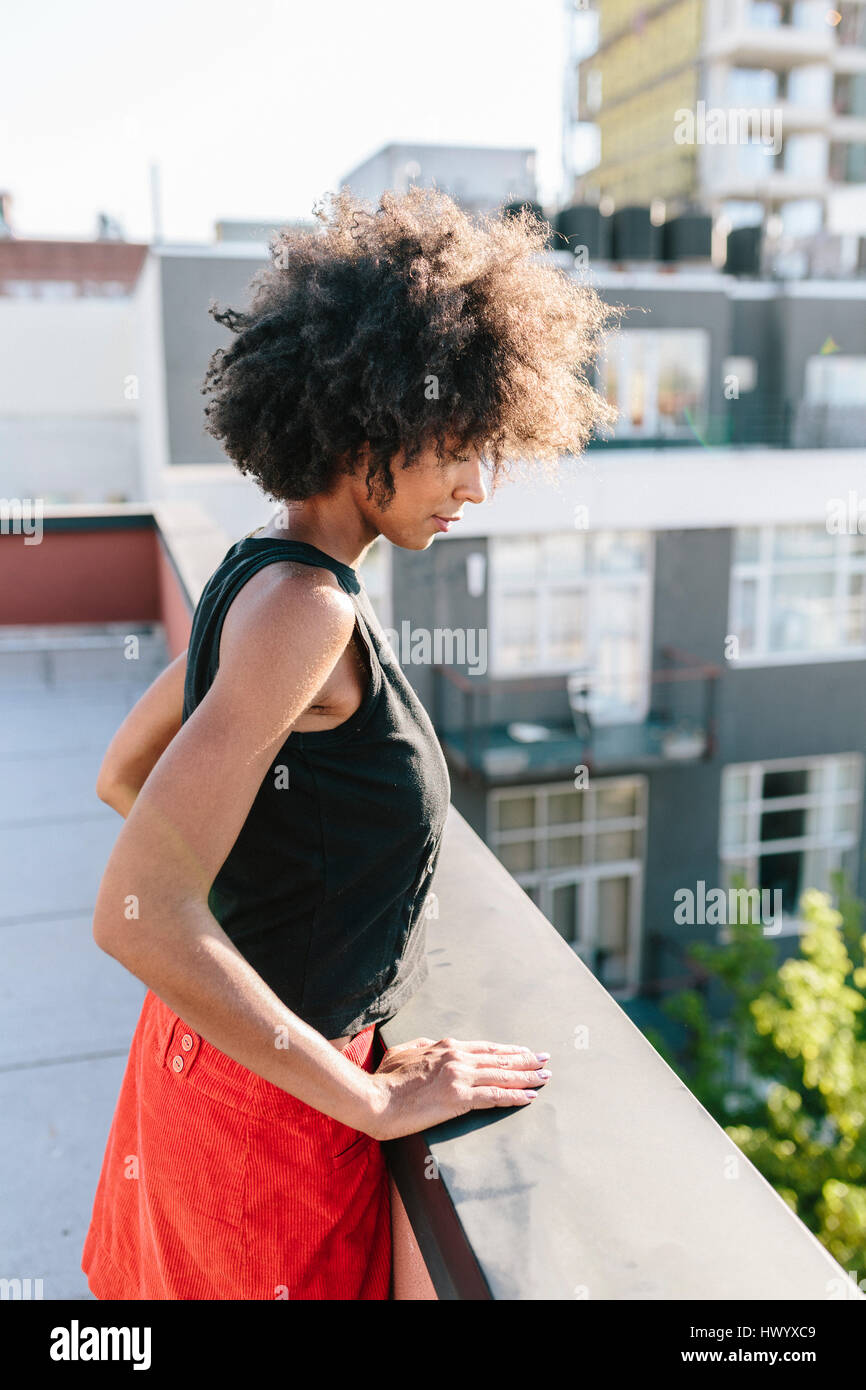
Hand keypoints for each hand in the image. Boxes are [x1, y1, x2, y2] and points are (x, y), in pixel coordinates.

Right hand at [362, 1036, 550, 1140]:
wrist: (375, 1099)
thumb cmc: (385, 1080)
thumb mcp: (402, 1052)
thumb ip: (421, 1046)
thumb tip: (432, 1044)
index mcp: (445, 1047)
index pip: (485, 1048)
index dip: (507, 1050)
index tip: (524, 1051)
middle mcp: (457, 1057)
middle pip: (500, 1059)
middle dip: (525, 1060)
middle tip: (545, 1060)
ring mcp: (460, 1076)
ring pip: (502, 1075)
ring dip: (527, 1077)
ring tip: (545, 1077)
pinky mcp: (459, 1098)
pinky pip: (495, 1096)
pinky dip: (515, 1096)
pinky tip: (530, 1097)